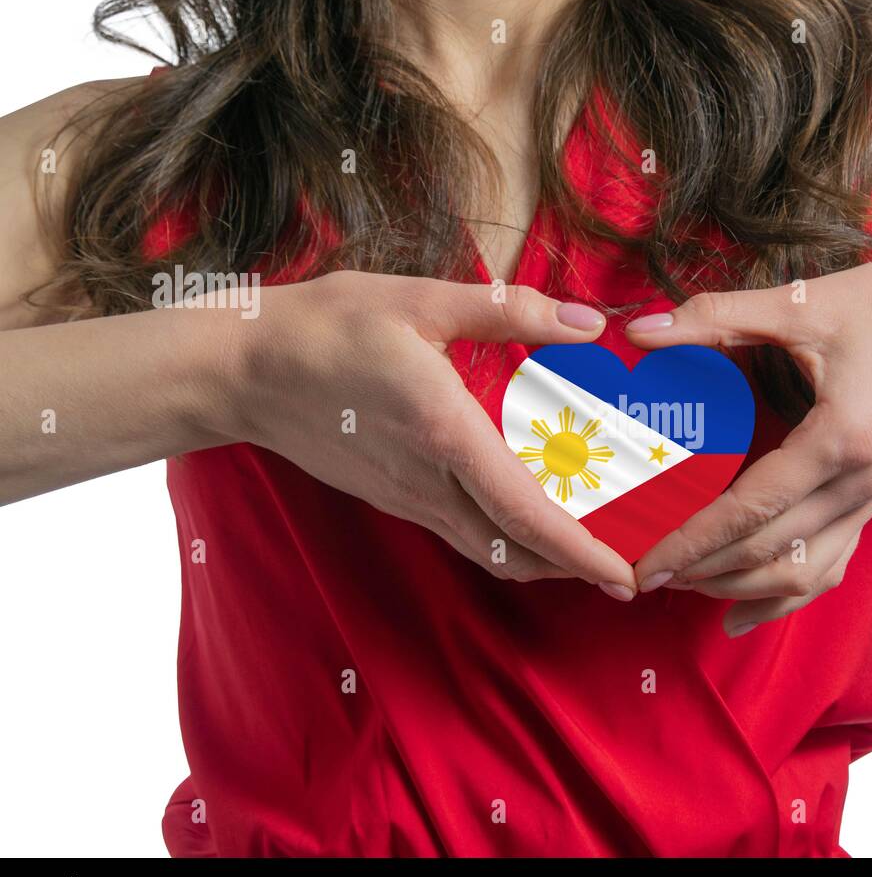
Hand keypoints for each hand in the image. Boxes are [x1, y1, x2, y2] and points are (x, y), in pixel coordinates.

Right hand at [219, 270, 636, 597]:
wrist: (240, 370)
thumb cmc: (326, 328)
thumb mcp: (419, 300)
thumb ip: (508, 311)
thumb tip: (585, 324)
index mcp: (446, 434)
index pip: (526, 513)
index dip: (581, 552)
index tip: (624, 576)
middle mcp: (429, 482)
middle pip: (515, 551)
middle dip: (575, 569)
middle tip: (627, 566)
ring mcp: (407, 498)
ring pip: (488, 551)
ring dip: (542, 560)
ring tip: (590, 547)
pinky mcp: (394, 498)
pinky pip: (463, 534)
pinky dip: (507, 540)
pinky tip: (528, 515)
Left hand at [625, 251, 871, 632]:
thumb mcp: (804, 304)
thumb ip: (718, 317)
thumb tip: (644, 330)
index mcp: (840, 440)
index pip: (750, 510)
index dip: (693, 541)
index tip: (646, 562)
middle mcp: (859, 484)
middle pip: (770, 552)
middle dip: (702, 571)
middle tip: (646, 574)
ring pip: (801, 572)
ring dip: (740, 587)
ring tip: (686, 584)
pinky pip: (829, 564)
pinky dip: (785, 594)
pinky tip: (743, 612)